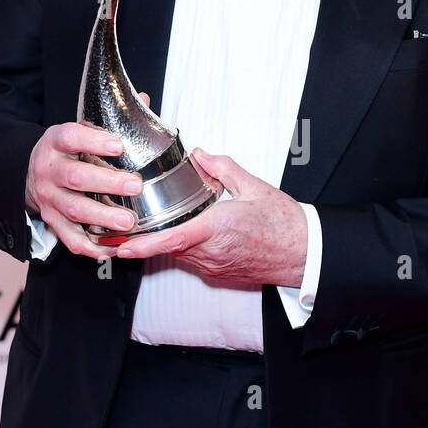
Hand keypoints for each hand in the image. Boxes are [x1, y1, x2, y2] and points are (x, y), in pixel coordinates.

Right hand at [24, 92, 152, 259]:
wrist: (32, 172)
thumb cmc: (66, 151)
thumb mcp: (80, 130)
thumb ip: (111, 120)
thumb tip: (143, 99)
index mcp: (56, 142)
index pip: (72, 137)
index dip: (94, 141)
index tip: (119, 145)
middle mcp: (49, 169)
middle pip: (75, 176)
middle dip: (107, 182)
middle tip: (135, 185)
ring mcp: (48, 197)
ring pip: (73, 208)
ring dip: (102, 216)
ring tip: (128, 222)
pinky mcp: (52, 221)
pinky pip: (70, 238)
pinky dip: (91, 246)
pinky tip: (113, 247)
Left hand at [112, 148, 307, 288]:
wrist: (304, 253)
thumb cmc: (285, 224)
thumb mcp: (255, 187)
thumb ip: (223, 168)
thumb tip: (200, 155)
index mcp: (219, 228)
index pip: (173, 238)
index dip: (144, 244)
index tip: (123, 245)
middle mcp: (213, 251)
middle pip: (168, 245)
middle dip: (145, 238)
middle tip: (122, 229)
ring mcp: (215, 265)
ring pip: (178, 253)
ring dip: (164, 241)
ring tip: (150, 226)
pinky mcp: (218, 272)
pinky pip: (191, 259)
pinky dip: (182, 246)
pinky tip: (184, 232)